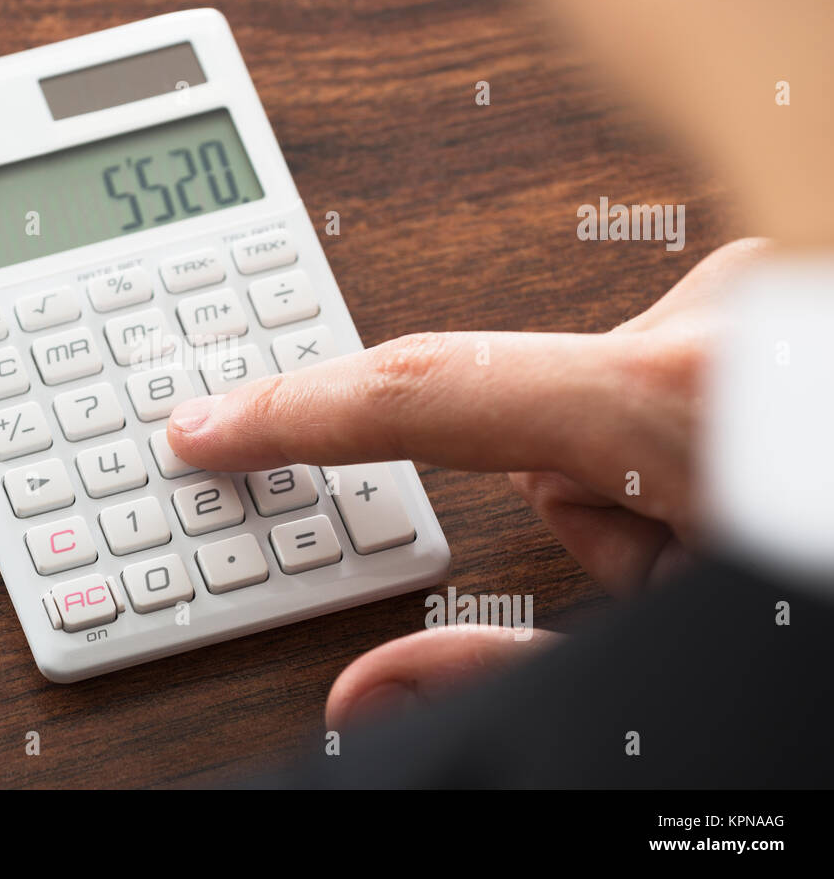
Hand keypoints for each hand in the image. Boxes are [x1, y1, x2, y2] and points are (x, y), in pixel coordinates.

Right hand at [167, 238, 766, 727]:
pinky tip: (751, 486)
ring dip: (640, 470)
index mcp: (681, 406)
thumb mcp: (665, 658)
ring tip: (731, 531)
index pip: (426, 392)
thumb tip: (365, 688)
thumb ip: (502, 664)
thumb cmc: (829, 589)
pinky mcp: (774, 296)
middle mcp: (717, 320)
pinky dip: (688, 433)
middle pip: (539, 411)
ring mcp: (751, 296)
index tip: (212, 424)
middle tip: (667, 550)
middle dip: (572, 490)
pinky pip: (672, 362)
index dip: (296, 413)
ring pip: (610, 391)